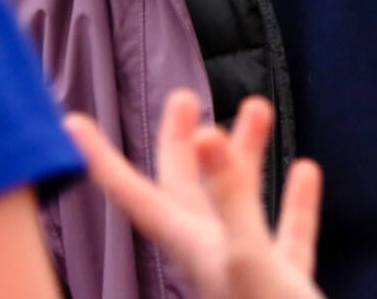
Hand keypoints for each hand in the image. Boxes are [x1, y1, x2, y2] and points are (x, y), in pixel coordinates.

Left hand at [64, 90, 324, 298]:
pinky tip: (307, 170)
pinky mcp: (283, 289)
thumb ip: (231, 197)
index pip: (134, 195)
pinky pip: (287, 236)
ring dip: (245, 159)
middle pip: (180, 192)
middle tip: (183, 97)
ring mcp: (246, 275)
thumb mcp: (252, 259)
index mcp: (188, 250)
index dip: (100, 159)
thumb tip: (205, 134)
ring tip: (260, 108)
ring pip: (238, 206)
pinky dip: (296, 202)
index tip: (70, 121)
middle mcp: (209, 259)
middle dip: (179, 145)